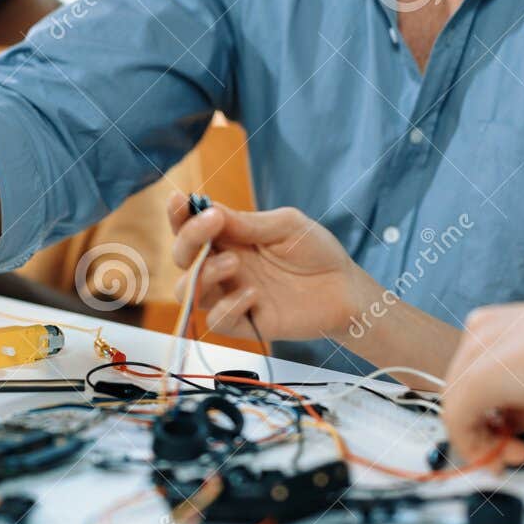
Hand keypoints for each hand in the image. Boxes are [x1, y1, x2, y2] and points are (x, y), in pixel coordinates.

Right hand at [166, 192, 371, 341]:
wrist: (345, 288)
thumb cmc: (315, 251)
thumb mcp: (286, 226)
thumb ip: (248, 223)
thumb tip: (210, 211)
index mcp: (229, 238)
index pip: (191, 226)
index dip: (178, 214)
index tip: (179, 199)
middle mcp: (223, 266)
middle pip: (183, 257)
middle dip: (189, 239)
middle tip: (212, 224)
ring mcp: (231, 295)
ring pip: (188, 291)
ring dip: (202, 274)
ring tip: (233, 262)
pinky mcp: (245, 323)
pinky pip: (216, 320)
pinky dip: (227, 306)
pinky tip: (253, 295)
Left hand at [441, 293, 523, 468]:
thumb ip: (519, 402)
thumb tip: (506, 428)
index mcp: (491, 325)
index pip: (474, 378)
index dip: (488, 414)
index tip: (506, 438)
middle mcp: (476, 334)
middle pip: (463, 394)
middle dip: (486, 432)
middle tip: (510, 455)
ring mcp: (473, 354)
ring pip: (457, 408)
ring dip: (483, 442)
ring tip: (516, 455)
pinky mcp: (476, 379)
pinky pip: (458, 421)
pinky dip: (475, 446)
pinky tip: (501, 456)